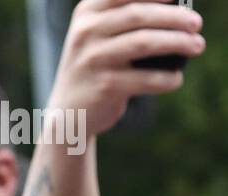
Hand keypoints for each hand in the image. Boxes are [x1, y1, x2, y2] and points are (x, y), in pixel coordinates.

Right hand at [50, 0, 204, 138]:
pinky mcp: (104, 87)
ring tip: (197, 46)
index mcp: (86, 12)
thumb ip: (122, 18)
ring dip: (177, 43)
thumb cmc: (93, 69)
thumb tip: (174, 11)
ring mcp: (93, 60)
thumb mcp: (96, 36)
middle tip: (196, 23)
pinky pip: (144, 79)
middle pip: (140, 15)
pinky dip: (166, 79)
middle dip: (175, 17)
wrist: (67, 115)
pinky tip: (176, 79)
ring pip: (144, 43)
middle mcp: (86, 32)